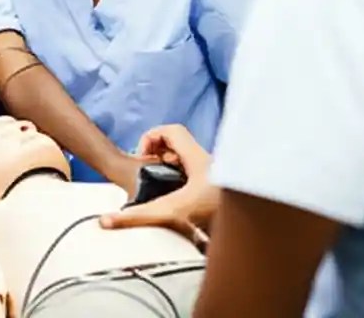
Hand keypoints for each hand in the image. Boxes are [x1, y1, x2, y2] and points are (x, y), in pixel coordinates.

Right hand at [101, 125, 216, 248]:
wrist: (256, 233)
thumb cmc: (221, 215)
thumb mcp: (173, 213)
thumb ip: (138, 217)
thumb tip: (106, 221)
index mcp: (198, 158)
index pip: (172, 130)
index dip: (152, 137)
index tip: (143, 156)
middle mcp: (209, 164)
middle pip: (179, 147)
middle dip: (160, 158)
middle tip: (151, 173)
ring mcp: (217, 178)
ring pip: (190, 164)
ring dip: (172, 173)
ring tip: (162, 187)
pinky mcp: (221, 193)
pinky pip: (199, 179)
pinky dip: (184, 186)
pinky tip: (180, 204)